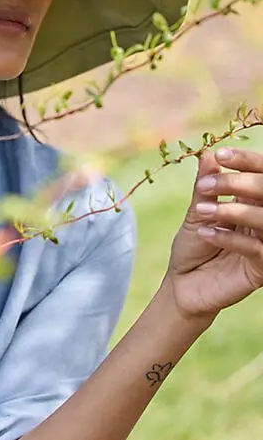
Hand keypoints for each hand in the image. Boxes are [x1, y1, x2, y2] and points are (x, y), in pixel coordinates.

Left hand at [166, 147, 262, 319]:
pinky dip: (230, 237)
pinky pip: (256, 248)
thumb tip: (208, 154)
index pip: (259, 174)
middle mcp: (262, 220)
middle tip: (207, 185)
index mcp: (251, 202)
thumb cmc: (193, 246)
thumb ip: (205, 187)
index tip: (221, 155)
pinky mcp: (261, 269)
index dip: (245, 161)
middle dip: (238, 183)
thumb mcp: (197, 213)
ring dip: (232, 210)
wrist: (184, 284)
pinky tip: (206, 232)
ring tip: (203, 210)